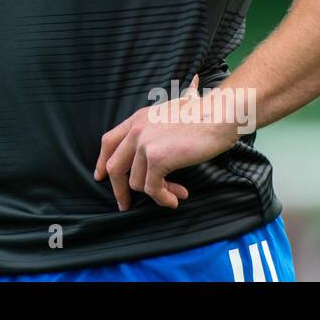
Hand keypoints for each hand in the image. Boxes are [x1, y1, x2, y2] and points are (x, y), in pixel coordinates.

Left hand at [92, 74, 241, 210]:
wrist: (218, 115)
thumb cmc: (202, 117)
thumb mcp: (167, 118)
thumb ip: (153, 132)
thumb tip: (147, 158)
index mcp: (137, 119)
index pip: (108, 142)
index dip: (102, 161)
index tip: (101, 176)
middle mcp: (136, 130)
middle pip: (114, 166)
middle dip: (119, 189)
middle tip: (125, 205)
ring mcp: (144, 144)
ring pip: (136, 182)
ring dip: (155, 194)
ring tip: (174, 194)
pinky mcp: (157, 158)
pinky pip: (152, 188)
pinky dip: (162, 199)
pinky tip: (175, 200)